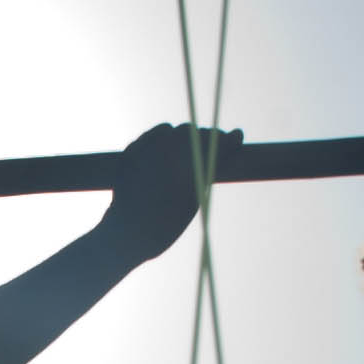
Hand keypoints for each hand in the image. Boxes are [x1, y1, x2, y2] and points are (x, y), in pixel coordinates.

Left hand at [98, 123, 219, 259]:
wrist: (127, 234)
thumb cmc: (164, 225)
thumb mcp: (194, 200)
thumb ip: (205, 173)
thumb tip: (217, 154)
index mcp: (190, 166)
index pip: (218, 143)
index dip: (230, 139)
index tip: (237, 137)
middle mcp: (169, 152)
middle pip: (199, 134)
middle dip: (210, 138)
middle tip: (217, 143)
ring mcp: (149, 148)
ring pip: (178, 130)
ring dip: (188, 137)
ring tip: (192, 149)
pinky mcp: (134, 148)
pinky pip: (157, 132)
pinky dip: (165, 136)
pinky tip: (170, 144)